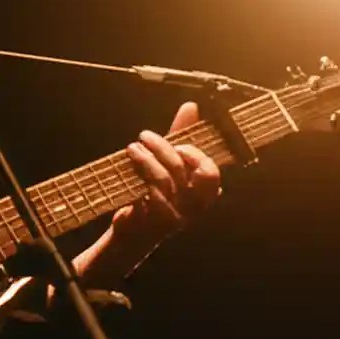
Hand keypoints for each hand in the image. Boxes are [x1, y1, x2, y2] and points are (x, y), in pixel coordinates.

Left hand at [111, 101, 221, 245]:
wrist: (134, 231)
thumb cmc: (155, 193)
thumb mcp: (169, 163)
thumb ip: (182, 136)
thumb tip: (191, 107)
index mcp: (204, 193)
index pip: (210, 173)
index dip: (195, 154)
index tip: (177, 144)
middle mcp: (194, 207)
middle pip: (185, 171)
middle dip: (164, 148)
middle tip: (145, 137)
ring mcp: (176, 216)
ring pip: (164, 179)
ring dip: (145, 159)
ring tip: (132, 148)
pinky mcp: (155, 222)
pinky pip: (149, 195)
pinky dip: (139, 179)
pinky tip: (129, 169)